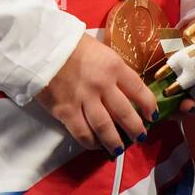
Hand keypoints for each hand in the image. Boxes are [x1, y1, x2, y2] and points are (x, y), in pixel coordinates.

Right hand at [35, 34, 158, 156]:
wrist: (41, 46)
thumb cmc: (72, 46)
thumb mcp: (101, 51)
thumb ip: (114, 70)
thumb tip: (126, 90)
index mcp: (114, 66)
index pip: (139, 90)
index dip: (149, 105)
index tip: (152, 115)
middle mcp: (102, 84)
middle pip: (125, 113)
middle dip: (136, 129)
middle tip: (140, 136)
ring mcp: (84, 99)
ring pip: (105, 128)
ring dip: (115, 142)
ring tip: (119, 149)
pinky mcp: (66, 110)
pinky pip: (82, 132)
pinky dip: (91, 142)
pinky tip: (95, 145)